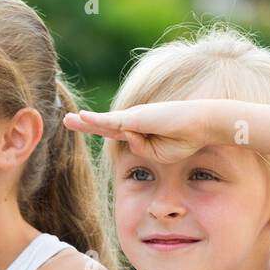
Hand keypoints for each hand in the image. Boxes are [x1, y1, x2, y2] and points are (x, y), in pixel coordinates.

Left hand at [63, 100, 216, 165]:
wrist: (201, 126)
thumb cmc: (185, 139)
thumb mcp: (158, 153)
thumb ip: (140, 149)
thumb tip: (126, 139)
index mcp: (140, 131)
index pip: (115, 132)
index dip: (100, 129)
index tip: (87, 128)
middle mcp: (135, 121)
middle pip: (105, 124)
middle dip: (86, 122)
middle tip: (68, 120)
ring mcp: (135, 118)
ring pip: (105, 121)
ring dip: (85, 121)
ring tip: (68, 119)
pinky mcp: (137, 117)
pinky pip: (113, 120)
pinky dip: (96, 119)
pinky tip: (82, 117)